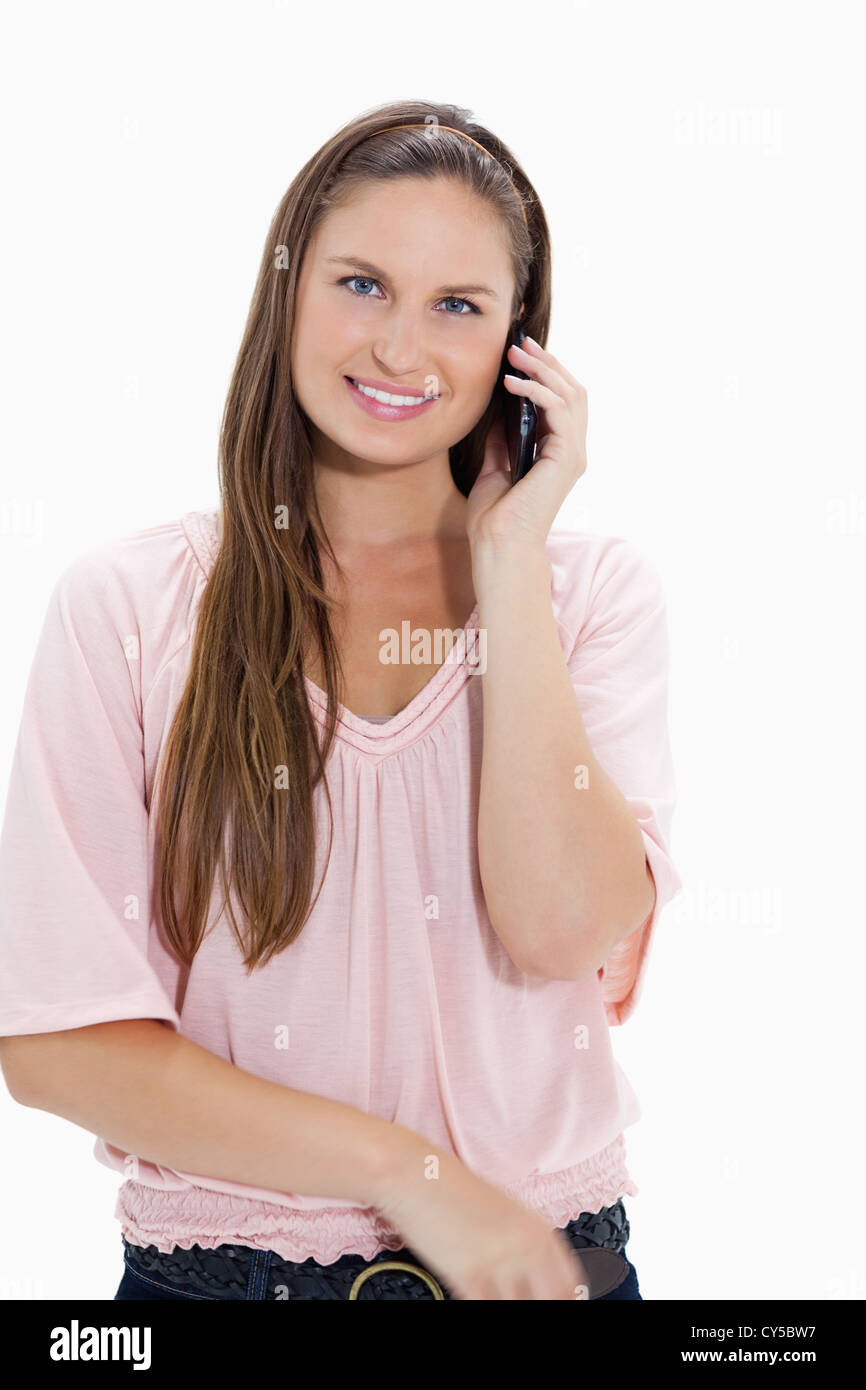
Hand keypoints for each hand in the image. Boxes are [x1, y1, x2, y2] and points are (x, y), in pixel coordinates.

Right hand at [371, 1135, 591, 1300]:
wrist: (416, 1175)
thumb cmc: (453, 1189)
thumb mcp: (502, 1212)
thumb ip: (523, 1245)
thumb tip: (534, 1279)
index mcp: (539, 1230)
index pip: (570, 1285)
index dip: (563, 1299)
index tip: (553, 1301)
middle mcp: (526, 1247)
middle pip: (551, 1300)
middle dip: (537, 1304)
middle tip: (520, 1299)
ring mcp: (500, 1264)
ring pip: (518, 1308)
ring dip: (506, 1304)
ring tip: (494, 1295)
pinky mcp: (470, 1277)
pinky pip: (484, 1309)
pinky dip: (481, 1305)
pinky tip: (474, 1296)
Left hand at [465, 336, 587, 553]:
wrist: (497, 546)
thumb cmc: (494, 518)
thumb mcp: (493, 466)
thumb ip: (501, 439)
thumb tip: (498, 409)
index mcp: (558, 453)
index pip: (562, 401)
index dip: (545, 372)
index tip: (520, 351)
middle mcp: (571, 451)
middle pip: (572, 391)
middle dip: (547, 362)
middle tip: (519, 342)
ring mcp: (572, 455)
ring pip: (570, 395)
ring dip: (542, 369)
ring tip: (514, 354)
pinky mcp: (566, 459)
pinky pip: (559, 411)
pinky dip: (537, 391)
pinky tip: (512, 382)